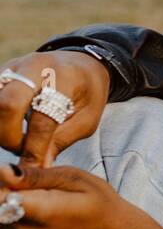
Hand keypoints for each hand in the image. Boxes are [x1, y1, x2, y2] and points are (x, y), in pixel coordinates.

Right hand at [0, 50, 111, 168]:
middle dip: (8, 136)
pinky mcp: (2, 70)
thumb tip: (38, 166)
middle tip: (20, 150)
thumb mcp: (87, 118)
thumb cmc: (88, 93)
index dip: (34, 146)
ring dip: (0, 127)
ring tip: (16, 140)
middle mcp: (36, 67)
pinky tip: (8, 128)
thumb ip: (62, 140)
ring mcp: (15, 66)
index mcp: (65, 78)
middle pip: (6, 105)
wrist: (82, 62)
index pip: (43, 118)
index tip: (32, 166)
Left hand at [0, 161, 162, 228]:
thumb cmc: (100, 204)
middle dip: (9, 188)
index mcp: (42, 213)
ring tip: (44, 199)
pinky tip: (41, 212)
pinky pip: (4, 225)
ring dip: (12, 201)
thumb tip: (4, 171)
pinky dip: (15, 214)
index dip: (7, 179)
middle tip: (40, 185)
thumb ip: (36, 175)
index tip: (26, 175)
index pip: (0, 193)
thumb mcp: (75, 178)